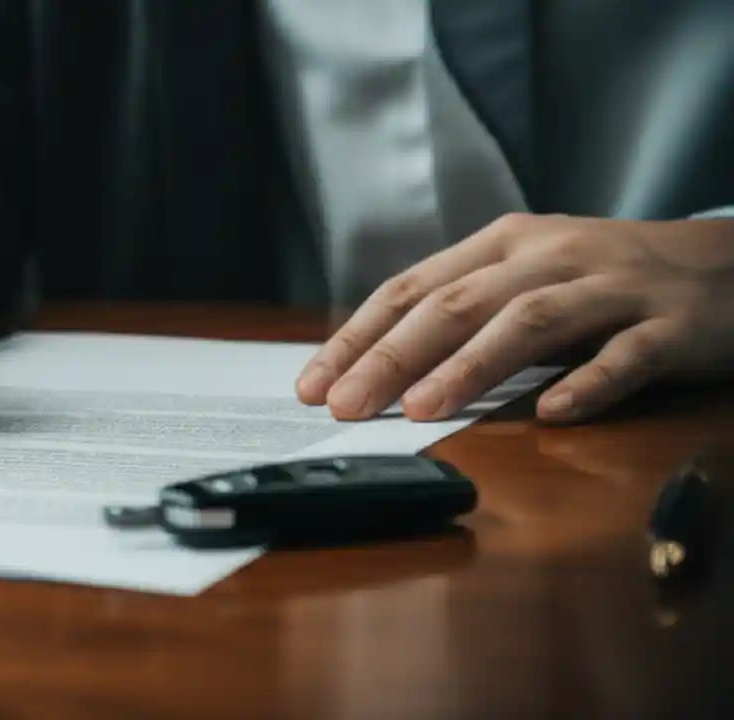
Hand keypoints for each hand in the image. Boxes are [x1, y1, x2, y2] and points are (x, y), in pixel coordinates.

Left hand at [297, 213, 733, 422]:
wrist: (724, 266)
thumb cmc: (603, 281)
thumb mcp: (525, 280)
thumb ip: (461, 313)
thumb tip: (373, 366)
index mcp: (503, 244)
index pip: (413, 288)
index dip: (358, 336)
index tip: (312, 383)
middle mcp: (550, 256)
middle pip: (458, 304)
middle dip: (392, 356)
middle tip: (345, 405)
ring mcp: (612, 288)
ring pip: (531, 322)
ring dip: (471, 366)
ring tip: (421, 409)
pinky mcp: (670, 326)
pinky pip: (625, 357)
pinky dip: (587, 384)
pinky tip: (551, 414)